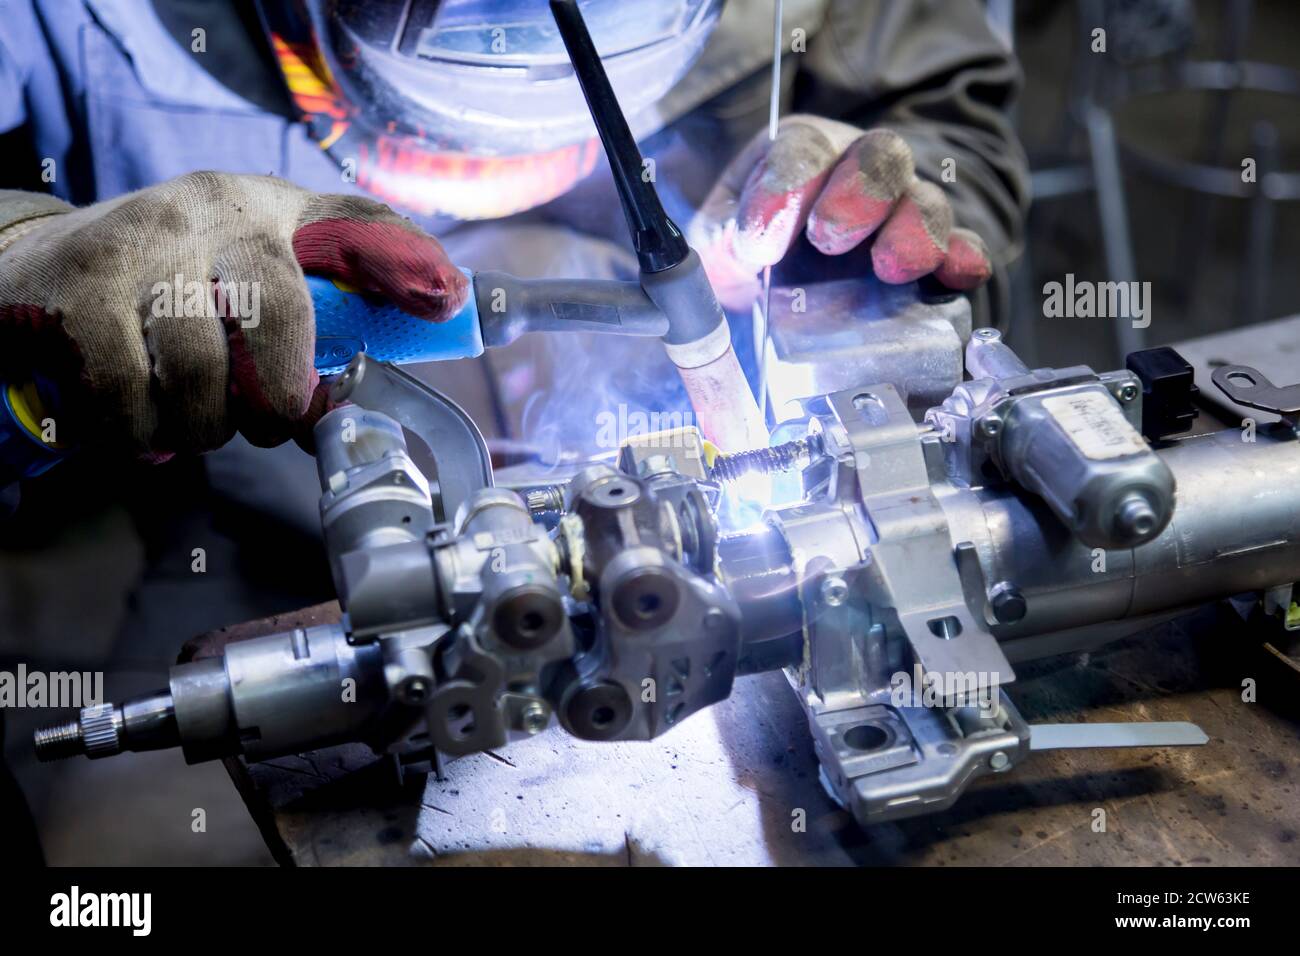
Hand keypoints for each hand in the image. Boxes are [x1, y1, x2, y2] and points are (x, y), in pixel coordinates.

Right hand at [0, 173, 466, 455]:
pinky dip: (139, 432)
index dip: (372, 295)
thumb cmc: (181, 270)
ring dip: (200, 428)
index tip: (403, 338)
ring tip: (191, 420)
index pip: (335, 245)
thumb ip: (358, 263)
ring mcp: (129, 249)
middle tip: (260, 423)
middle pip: (271, 327)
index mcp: (259, 207)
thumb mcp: (269, 246)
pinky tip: (141, 424)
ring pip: (197, 378)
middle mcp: (197, 215)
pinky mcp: (69, 294)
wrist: (37, 260)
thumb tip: (451, 298)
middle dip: (272, 404)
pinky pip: (125, 396)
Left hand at [689, 115, 991, 309]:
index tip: (760, 240)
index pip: (801, 149)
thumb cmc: (755, 247)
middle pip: (880, 157)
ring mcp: (904, 211)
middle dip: (858, 194)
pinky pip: (960, 251)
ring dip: (913, 230)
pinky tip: (960, 273)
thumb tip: (746, 249)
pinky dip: (962, 260)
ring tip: (890, 267)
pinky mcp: (933, 258)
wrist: (785, 286)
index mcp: (802, 152)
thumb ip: (723, 239)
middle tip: (828, 237)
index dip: (784, 188)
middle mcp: (861, 170)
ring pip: (925, 202)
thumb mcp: (721, 240)